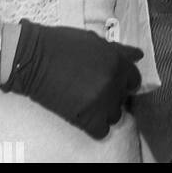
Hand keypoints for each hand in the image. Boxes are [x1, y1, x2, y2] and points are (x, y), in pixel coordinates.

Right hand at [0, 21, 141, 139]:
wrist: (33, 59)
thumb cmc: (63, 44)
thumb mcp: (95, 41)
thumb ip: (119, 51)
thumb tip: (138, 55)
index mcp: (117, 63)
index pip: (134, 80)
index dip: (124, 81)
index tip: (113, 82)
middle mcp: (113, 83)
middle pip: (123, 98)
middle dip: (113, 95)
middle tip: (95, 90)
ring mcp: (100, 102)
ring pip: (115, 116)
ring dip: (105, 111)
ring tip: (88, 103)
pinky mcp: (85, 119)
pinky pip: (101, 132)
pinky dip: (95, 126)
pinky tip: (84, 116)